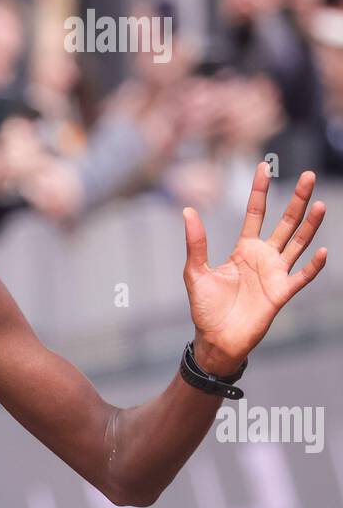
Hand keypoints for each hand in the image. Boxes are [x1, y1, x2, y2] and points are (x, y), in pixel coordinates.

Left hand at [183, 162, 326, 374]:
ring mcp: (275, 274)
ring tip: (319, 205)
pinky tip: (321, 251)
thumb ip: (196, 244)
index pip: (255, 213)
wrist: (215, 340)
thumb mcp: (195, 273)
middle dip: (297, 199)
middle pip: (285, 222)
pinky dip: (312, 266)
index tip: (264, 166)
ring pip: (298, 243)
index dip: (259, 191)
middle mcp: (264, 257)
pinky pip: (301, 277)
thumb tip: (187, 212)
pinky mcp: (281, 293)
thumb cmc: (205, 309)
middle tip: (309, 175)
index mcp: (244, 249)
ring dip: (309, 226)